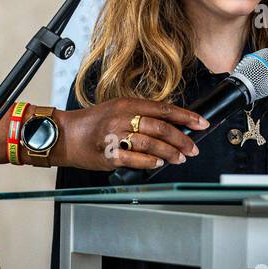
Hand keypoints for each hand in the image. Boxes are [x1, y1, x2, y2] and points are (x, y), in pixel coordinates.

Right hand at [52, 98, 208, 171]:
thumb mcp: (117, 108)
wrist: (66, 134)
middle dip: (182, 139)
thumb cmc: (93, 122)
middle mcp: (122, 118)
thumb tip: (170, 124)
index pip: (164, 109)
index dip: (186, 117)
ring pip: (151, 144)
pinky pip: (135, 159)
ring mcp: (115, 136)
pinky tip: (159, 164)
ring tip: (180, 158)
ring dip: (170, 153)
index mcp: (127, 104)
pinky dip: (150, 162)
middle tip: (193, 147)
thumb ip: (141, 114)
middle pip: (161, 128)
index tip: (201, 123)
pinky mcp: (109, 155)